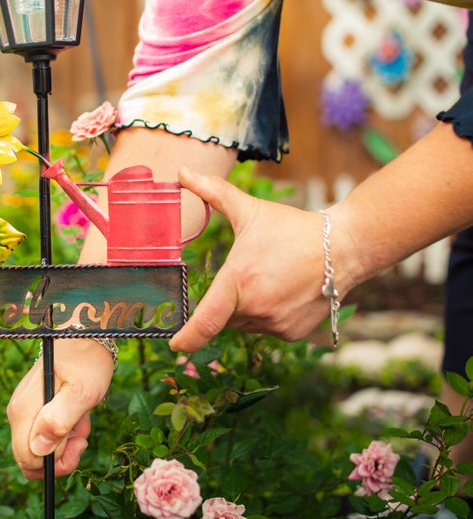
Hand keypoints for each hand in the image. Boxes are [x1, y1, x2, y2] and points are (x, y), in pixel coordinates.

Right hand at [7, 337, 114, 478]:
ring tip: (82, 419)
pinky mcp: (33, 410)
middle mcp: (18, 413)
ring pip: (42, 448)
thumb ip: (59, 421)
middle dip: (63, 454)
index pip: (27, 459)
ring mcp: (24, 411)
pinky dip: (66, 432)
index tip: (77, 445)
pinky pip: (46, 435)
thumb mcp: (81, 393)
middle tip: (82, 432)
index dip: (53, 464)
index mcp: (24, 411)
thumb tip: (39, 449)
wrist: (84, 338)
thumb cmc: (85, 363)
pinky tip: (77, 415)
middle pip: (33, 458)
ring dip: (67, 442)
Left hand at [170, 168, 353, 351]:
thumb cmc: (291, 228)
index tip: (175, 346)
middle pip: (223, 316)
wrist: (343, 248)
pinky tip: (282, 292)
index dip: (188, 337)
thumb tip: (180, 172)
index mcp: (239, 280)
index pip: (206, 320)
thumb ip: (212, 192)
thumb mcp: (250, 209)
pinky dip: (266, 315)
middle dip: (225, 300)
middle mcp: (256, 307)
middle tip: (248, 273)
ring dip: (245, 308)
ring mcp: (276, 324)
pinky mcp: (292, 333)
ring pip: (244, 323)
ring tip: (268, 279)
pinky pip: (265, 329)